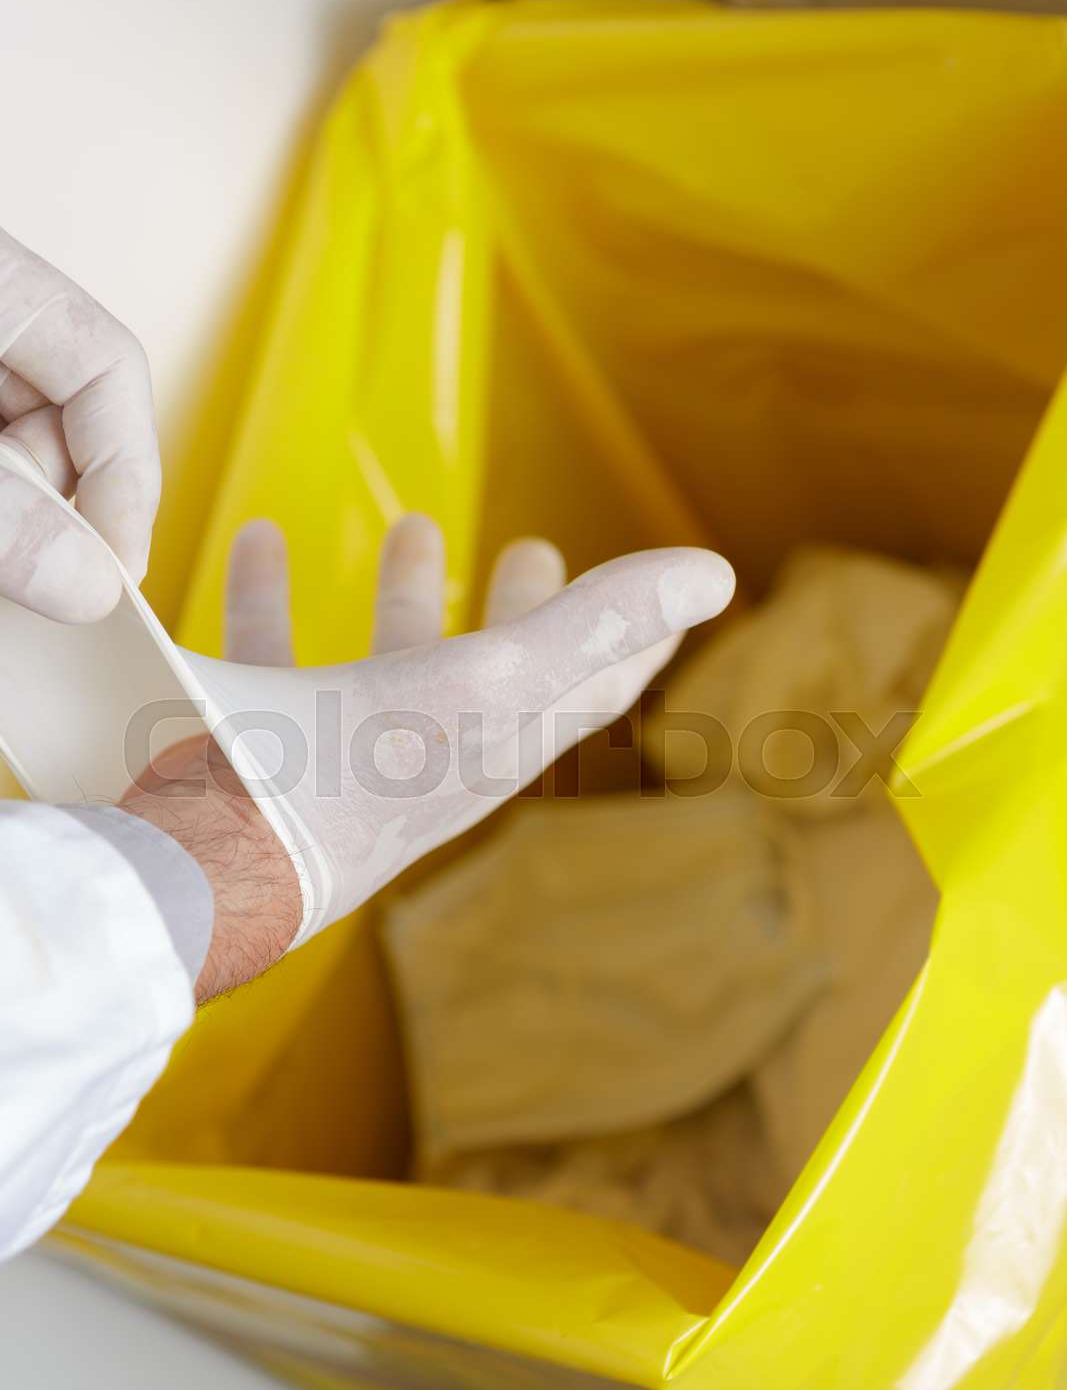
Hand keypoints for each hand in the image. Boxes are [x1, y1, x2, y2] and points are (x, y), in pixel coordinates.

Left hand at [0, 226, 159, 622]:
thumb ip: (1, 504)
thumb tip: (88, 587)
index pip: (106, 362)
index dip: (128, 474)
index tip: (116, 571)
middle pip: (64, 417)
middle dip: (59, 506)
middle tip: (39, 578)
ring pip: (18, 453)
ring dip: (18, 520)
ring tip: (7, 567)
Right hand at [124, 515, 734, 975]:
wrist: (203, 863)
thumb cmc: (353, 775)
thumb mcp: (494, 682)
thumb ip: (598, 625)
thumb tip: (717, 574)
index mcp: (499, 745)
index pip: (597, 685)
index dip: (638, 635)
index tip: (665, 589)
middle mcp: (432, 755)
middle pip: (503, 671)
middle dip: (527, 607)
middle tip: (534, 550)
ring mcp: (347, 754)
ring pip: (390, 662)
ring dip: (407, 595)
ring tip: (413, 526)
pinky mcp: (261, 746)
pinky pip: (276, 655)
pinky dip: (276, 596)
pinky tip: (262, 539)